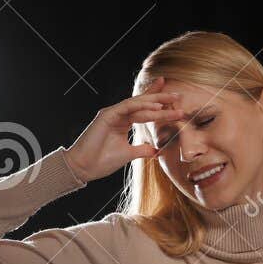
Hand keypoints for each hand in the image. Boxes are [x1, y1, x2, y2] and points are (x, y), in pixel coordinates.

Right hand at [64, 76, 183, 182]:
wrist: (84, 168)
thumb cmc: (102, 161)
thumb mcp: (128, 154)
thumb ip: (142, 149)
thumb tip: (157, 150)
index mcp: (122, 122)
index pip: (143, 108)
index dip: (157, 100)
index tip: (173, 98)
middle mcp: (118, 114)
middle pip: (143, 103)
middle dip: (160, 98)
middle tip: (178, 95)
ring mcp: (112, 113)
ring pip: (137, 104)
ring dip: (155, 101)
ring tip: (172, 99)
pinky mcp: (106, 115)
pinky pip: (128, 107)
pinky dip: (142, 106)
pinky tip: (156, 106)